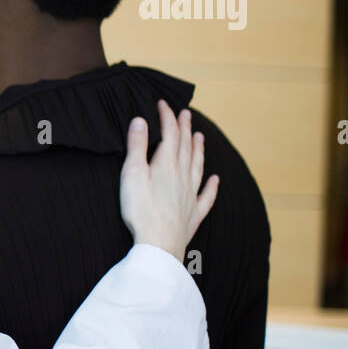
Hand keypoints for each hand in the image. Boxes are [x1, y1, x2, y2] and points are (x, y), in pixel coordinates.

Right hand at [119, 100, 219, 262]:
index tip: (163, 104)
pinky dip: (212, 186)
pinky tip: (215, 180)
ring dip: (199, 149)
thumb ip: (137, 146)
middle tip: (186, 113)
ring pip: (198, 166)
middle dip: (185, 128)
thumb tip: (141, 120)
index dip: (167, 117)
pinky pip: (206, 196)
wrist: (158, 244)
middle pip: (186, 147)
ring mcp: (190, 195)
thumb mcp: (132, 174)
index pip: (170, 134)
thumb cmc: (141, 210)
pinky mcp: (192, 214)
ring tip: (200, 137)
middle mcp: (183, 176)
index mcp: (167, 164)